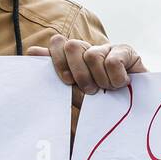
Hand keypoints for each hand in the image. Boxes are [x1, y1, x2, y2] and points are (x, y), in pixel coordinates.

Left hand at [26, 34, 146, 94]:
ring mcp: (108, 49)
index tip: (67, 82)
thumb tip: (30, 51)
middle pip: (72, 46)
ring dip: (100, 79)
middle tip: (90, 90)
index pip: (58, 44)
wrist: (130, 115)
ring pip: (92, 55)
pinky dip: (116, 78)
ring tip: (108, 90)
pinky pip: (112, 59)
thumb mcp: (73, 94)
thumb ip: (54, 74)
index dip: (59, 62)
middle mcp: (89, 50)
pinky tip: (122, 84)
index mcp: (73, 59)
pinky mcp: (126, 51)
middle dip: (79, 73)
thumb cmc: (98, 106)